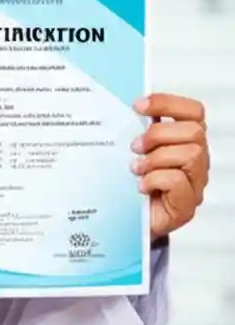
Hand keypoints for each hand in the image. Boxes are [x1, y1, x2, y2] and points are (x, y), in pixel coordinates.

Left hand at [131, 93, 209, 238]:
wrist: (127, 221)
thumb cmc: (132, 184)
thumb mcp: (134, 152)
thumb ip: (138, 131)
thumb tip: (129, 108)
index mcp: (186, 143)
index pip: (193, 112)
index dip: (168, 103)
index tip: (139, 106)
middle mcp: (197, 161)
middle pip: (194, 132)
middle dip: (158, 135)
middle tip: (136, 147)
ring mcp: (194, 184)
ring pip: (190, 154)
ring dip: (155, 159)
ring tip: (137, 169)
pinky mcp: (186, 206)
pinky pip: (177, 180)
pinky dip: (154, 179)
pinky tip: (141, 186)